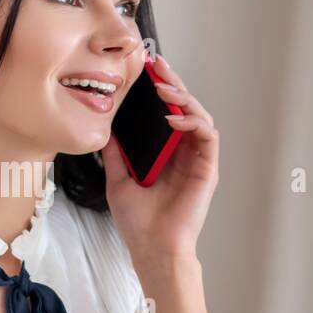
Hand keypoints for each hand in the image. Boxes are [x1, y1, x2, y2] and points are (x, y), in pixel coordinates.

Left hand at [101, 52, 219, 263]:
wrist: (151, 247)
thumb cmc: (138, 221)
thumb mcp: (117, 179)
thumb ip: (115, 154)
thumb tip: (105, 128)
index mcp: (165, 153)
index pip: (166, 112)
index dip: (160, 89)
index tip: (147, 70)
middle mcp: (184, 152)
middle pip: (185, 108)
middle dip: (172, 83)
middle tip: (157, 64)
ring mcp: (197, 159)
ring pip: (199, 116)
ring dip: (183, 98)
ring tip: (164, 89)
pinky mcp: (207, 168)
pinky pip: (207, 135)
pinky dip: (193, 121)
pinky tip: (174, 118)